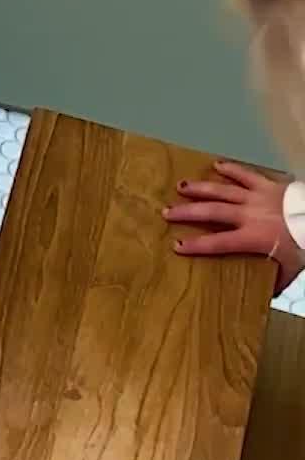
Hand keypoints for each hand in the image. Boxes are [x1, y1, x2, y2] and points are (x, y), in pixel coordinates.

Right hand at [164, 161, 302, 295]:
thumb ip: (279, 279)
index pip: (217, 243)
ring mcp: (256, 197)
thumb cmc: (304, 243)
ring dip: (201, 189)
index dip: (196, 245)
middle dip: (188, 212)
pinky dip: (231, 169)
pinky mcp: (267, 184)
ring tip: (181, 187)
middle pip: (213, 212)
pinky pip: (246, 175)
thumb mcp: (293, 267)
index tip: (176, 245)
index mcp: (251, 237)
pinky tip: (216, 165)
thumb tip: (271, 294)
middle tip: (168, 212)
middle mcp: (248, 215)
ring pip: (223, 191)